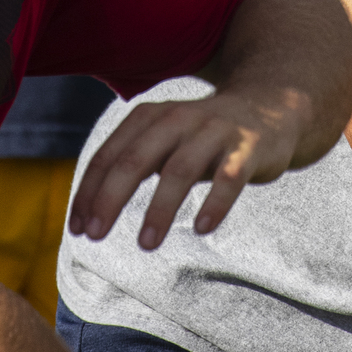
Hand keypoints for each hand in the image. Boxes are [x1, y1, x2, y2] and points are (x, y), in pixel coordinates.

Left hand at [66, 86, 311, 250]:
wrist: (272, 106)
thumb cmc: (205, 134)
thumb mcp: (164, 138)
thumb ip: (131, 162)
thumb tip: (86, 214)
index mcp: (152, 116)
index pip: (110, 155)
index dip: (89, 192)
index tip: (78, 228)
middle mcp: (180, 118)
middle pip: (137, 159)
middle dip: (111, 198)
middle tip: (94, 236)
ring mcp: (215, 131)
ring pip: (180, 170)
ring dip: (159, 209)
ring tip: (145, 244)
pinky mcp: (249, 147)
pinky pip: (230, 177)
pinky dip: (215, 203)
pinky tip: (202, 228)